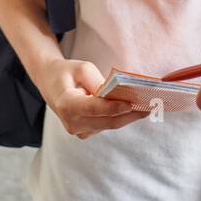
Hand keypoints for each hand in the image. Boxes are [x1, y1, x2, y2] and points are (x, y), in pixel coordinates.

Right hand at [34, 56, 149, 138]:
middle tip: (151, 106)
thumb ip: (99, 83)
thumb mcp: (82, 69)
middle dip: (130, 114)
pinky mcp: (85, 132)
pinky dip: (120, 118)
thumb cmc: (67, 72)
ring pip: (109, 125)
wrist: (50, 83)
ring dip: (129, 117)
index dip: (114, 107)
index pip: (94, 108)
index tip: (132, 103)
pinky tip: (135, 109)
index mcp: (66, 105)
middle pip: (107, 121)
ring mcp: (78, 131)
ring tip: (149, 107)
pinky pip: (106, 125)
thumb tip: (119, 94)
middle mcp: (72, 123)